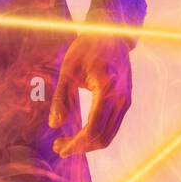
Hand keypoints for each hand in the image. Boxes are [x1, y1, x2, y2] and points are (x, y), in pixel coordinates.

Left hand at [48, 35, 132, 156]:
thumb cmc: (88, 48)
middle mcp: (122, 99)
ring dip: (87, 144)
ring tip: (64, 143)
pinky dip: (95, 135)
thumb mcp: (68, 70)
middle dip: (80, 147)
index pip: (93, 129)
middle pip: (102, 137)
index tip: (59, 148)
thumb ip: (61, 98)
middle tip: (58, 147)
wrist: (111, 33)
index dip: (76, 144)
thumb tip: (54, 124)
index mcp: (108, 90)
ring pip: (108, 136)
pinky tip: (78, 134)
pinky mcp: (124, 102)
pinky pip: (111, 127)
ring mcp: (125, 101)